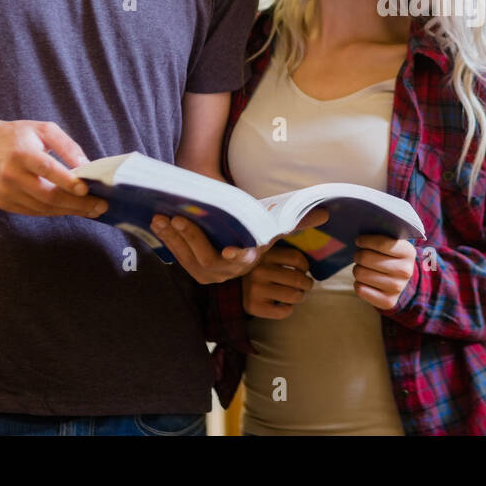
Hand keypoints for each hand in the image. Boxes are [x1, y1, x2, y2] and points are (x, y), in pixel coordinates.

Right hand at [0, 119, 106, 217]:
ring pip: (42, 208)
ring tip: (92, 209)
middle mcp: (10, 174)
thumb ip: (67, 146)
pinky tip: (70, 208)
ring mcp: (4, 191)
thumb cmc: (18, 136)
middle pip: (47, 195)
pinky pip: (33, 211)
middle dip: (77, 204)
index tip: (86, 189)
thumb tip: (88, 166)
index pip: (46, 169)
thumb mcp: (44, 130)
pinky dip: (54, 211)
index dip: (67, 181)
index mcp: (21, 152)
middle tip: (101, 206)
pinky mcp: (2, 202)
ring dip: (69, 210)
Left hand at [152, 206, 328, 285]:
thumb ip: (297, 221)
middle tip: (180, 219)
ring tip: (163, 219)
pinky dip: (167, 241)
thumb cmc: (252, 228)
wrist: (232, 238)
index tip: (229, 251)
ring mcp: (208, 273)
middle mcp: (227, 271)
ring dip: (174, 239)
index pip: (241, 260)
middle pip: (206, 258)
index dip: (234, 256)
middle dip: (192, 239)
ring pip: (188, 258)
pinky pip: (178, 256)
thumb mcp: (273, 226)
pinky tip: (159, 224)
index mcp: (247, 260)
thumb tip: (326, 213)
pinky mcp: (192, 268)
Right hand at [242, 244, 313, 317]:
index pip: (296, 259)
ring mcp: (255, 289)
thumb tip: (313, 260)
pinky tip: (284, 305)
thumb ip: (285, 254)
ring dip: (300, 296)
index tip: (302, 270)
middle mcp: (259, 271)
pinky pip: (283, 312)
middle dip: (307, 284)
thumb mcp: (269, 256)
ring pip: (293, 296)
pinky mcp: (253, 306)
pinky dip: (288, 309)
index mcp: (265, 254)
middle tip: (305, 285)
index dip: (305, 266)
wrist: (235, 288)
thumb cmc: (262, 270)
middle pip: (298, 279)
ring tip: (297, 294)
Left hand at [352, 235, 415, 310]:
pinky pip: (360, 289)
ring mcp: (397, 288)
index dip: (365, 240)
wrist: (402, 281)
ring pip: (360, 273)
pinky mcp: (388, 302)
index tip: (358, 240)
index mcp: (408, 252)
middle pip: (366, 258)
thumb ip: (381, 234)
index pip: (381, 243)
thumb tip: (360, 228)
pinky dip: (358, 283)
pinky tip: (366, 281)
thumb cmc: (390, 256)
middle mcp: (405, 271)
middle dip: (358, 255)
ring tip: (364, 268)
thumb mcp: (393, 242)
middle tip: (360, 255)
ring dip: (357, 269)